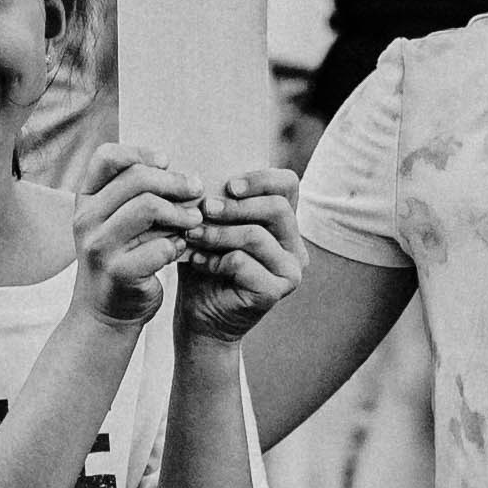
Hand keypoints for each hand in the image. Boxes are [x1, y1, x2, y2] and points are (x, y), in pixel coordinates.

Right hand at [67, 144, 196, 328]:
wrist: (105, 313)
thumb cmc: (121, 258)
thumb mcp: (118, 222)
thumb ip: (138, 196)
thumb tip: (184, 176)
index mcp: (85, 200)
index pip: (107, 157)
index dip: (141, 153)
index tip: (167, 162)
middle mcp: (86, 220)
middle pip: (137, 179)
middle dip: (175, 182)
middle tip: (197, 190)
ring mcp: (99, 247)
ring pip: (149, 207)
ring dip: (181, 212)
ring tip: (195, 220)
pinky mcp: (118, 272)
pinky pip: (160, 246)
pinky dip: (177, 245)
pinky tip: (179, 249)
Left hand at [177, 173, 299, 340]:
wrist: (200, 314)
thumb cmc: (205, 263)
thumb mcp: (211, 226)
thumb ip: (217, 201)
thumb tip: (202, 173)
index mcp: (284, 222)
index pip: (288, 184)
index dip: (260, 179)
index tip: (229, 185)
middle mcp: (295, 244)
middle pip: (277, 207)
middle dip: (235, 206)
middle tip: (204, 209)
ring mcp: (291, 269)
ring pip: (257, 236)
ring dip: (218, 233)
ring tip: (192, 235)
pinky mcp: (276, 290)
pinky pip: (243, 263)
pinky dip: (214, 259)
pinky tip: (197, 261)